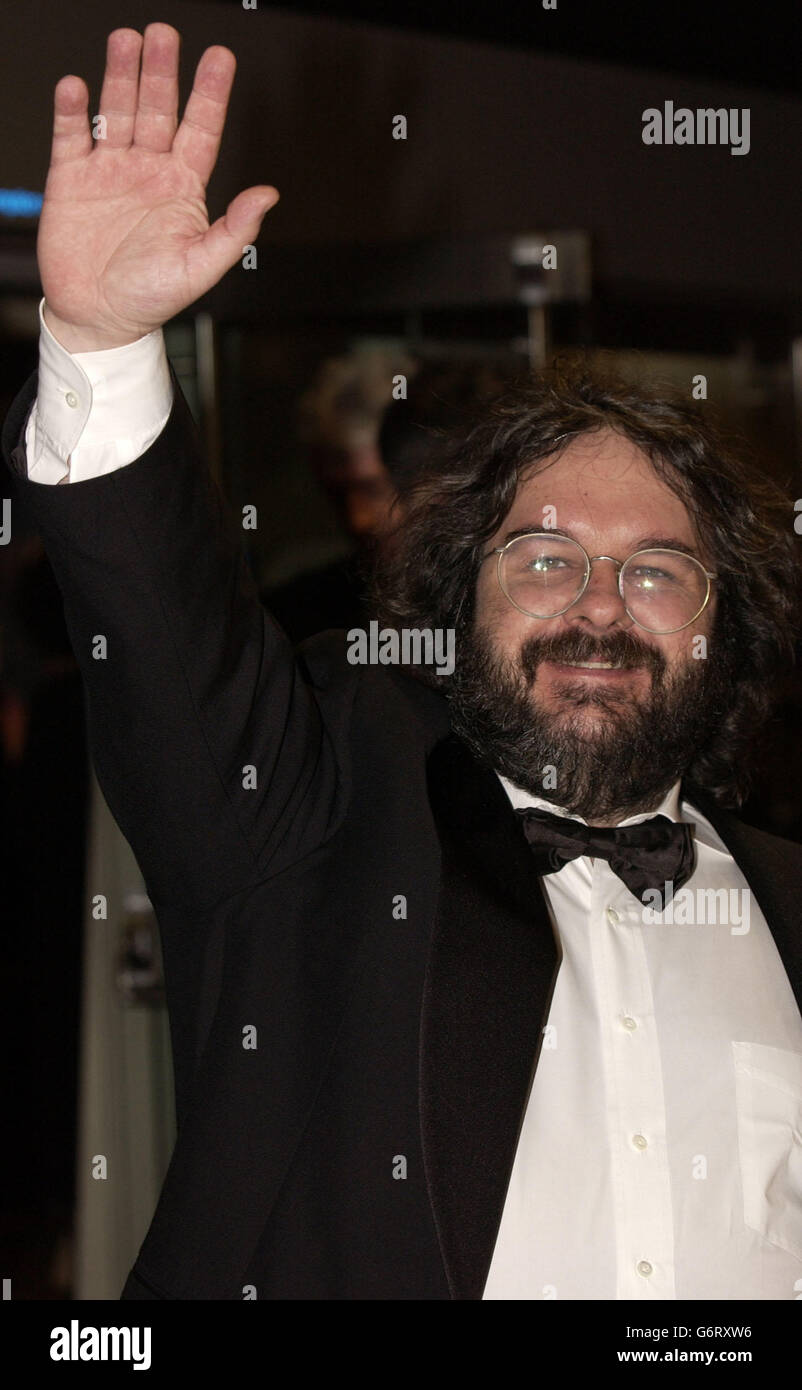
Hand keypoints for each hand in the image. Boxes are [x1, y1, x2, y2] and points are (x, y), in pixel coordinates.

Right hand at [38, 22, 278, 351]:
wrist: (97, 319)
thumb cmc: (149, 299)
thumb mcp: (200, 268)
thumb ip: (234, 231)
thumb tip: (268, 195)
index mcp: (183, 187)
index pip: (202, 129)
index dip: (211, 94)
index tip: (221, 58)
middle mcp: (148, 171)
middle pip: (158, 108)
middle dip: (162, 71)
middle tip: (166, 35)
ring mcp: (110, 170)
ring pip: (118, 110)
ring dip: (121, 76)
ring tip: (126, 42)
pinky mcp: (72, 178)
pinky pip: (72, 136)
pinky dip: (73, 111)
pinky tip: (77, 87)